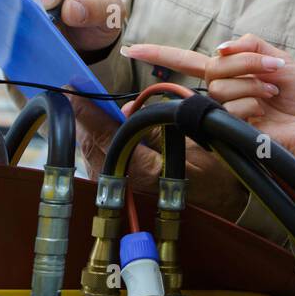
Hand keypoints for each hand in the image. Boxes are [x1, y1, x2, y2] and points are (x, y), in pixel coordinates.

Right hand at [9, 0, 123, 52]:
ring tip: (38, 28)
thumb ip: (97, 7)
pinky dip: (13, 21)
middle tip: (42, 17)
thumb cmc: (99, 14)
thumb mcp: (110, 10)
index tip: (51, 0)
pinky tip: (26, 33)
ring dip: (21, 10)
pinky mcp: (14, 7)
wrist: (88, 38)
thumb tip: (70, 10)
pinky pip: (5, 9)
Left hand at [70, 96, 249, 218]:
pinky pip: (100, 161)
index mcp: (144, 171)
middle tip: (76, 91)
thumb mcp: (191, 143)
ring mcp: (121, 189)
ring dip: (87, 128)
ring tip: (86, 105)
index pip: (105, 136)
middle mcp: (126, 184)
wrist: (220, 204)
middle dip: (82, 117)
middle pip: (90, 143)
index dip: (87, 112)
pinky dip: (96, 140)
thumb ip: (154, 126)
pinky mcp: (121, 190)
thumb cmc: (212, 174)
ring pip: (91, 152)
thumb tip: (126, 110)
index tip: (74, 91)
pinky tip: (99, 126)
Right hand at [121, 33, 294, 172]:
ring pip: (221, 88)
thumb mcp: (279, 60)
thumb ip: (252, 45)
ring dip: (253, 85)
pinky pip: (230, 109)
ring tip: (272, 94)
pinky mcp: (227, 131)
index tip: (131, 49)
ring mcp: (221, 114)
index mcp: (226, 73)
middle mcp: (218, 93)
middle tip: (274, 70)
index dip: (158, 53)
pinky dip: (253, 104)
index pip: (185, 61)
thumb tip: (221, 46)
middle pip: (212, 68)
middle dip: (246, 63)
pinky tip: (265, 113)